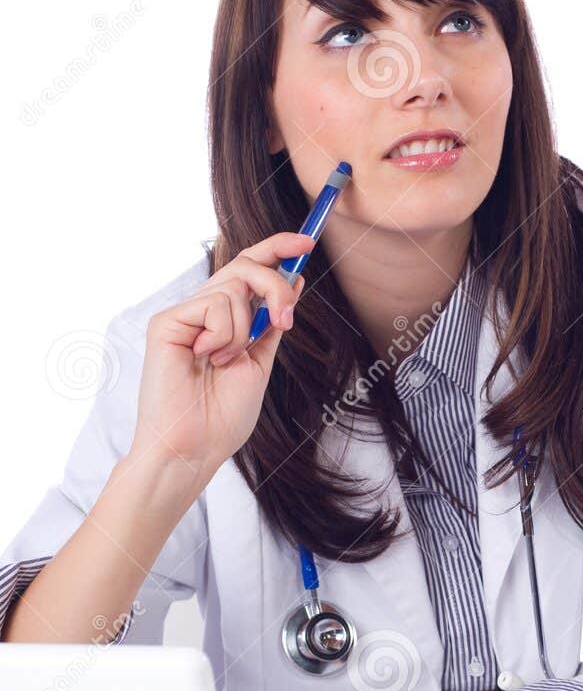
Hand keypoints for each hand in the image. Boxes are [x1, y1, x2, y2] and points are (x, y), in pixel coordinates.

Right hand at [130, 231, 314, 486]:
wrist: (194, 448)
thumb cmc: (221, 417)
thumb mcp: (260, 362)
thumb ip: (272, 322)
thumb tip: (295, 279)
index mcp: (224, 320)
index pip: (249, 269)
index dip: (277, 249)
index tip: (306, 242)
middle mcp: (202, 312)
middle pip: (244, 265)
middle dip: (275, 285)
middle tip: (285, 321)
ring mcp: (183, 315)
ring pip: (233, 288)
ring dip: (244, 331)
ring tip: (224, 363)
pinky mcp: (167, 321)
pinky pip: (214, 305)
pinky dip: (224, 335)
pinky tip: (207, 360)